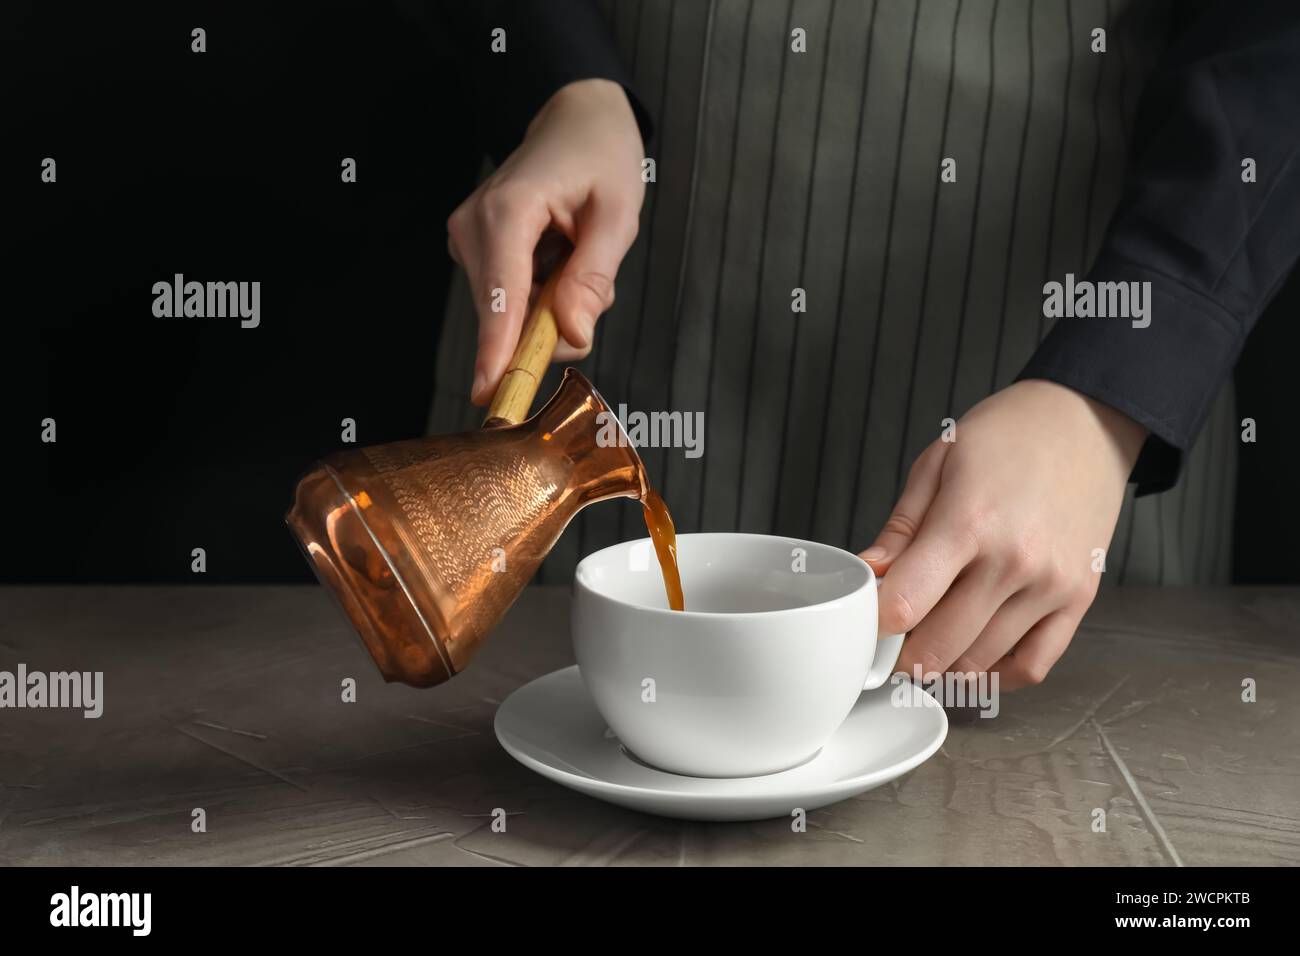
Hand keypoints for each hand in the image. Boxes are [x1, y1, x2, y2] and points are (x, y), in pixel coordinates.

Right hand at [446, 78, 644, 404]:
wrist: (574, 119)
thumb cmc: (600, 157)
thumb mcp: (618, 214)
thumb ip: (593, 279)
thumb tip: (573, 336)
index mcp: (509, 211)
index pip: (502, 295)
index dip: (498, 350)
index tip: (491, 395)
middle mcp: (475, 226)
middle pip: (506, 316)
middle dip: (553, 322)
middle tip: (590, 273)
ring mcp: (468, 239)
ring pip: (510, 314)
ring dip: (552, 304)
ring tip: (576, 253)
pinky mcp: (473, 251)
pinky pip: (510, 300)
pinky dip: (541, 294)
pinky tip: (559, 257)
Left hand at [861, 379, 1147, 689]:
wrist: (1086, 422)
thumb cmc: (1009, 436)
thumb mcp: (937, 463)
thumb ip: (900, 529)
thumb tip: (869, 575)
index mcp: (968, 522)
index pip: (906, 604)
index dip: (874, 623)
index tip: (864, 620)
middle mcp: (1014, 561)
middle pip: (938, 646)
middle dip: (900, 656)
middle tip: (886, 644)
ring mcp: (1051, 586)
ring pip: (980, 662)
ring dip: (943, 664)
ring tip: (926, 642)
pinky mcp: (1079, 599)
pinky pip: (1033, 666)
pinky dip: (997, 675)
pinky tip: (973, 656)